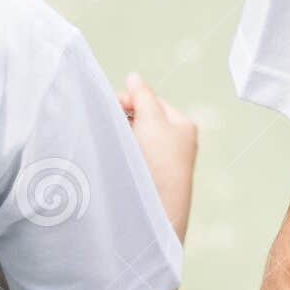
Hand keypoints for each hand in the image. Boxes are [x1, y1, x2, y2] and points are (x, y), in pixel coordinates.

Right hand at [117, 73, 197, 242]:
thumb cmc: (159, 162)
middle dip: (124, 119)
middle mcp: (176, 142)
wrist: (159, 212)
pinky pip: (133, 156)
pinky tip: (114, 160)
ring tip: (111, 144)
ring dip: (121, 137)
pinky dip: (122, 154)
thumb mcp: (151, 120)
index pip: (150, 101)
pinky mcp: (151, 178)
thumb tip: (135, 77)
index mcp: (182, 125)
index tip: (108, 106)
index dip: (129, 100)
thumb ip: (142, 96)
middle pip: (142, 119)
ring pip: (135, 138)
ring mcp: (163, 162)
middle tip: (108, 125)